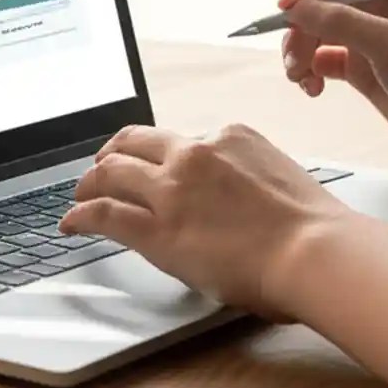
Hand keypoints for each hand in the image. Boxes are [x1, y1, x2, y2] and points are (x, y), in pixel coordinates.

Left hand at [59, 123, 346, 320]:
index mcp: (229, 136)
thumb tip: (234, 195)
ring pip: (111, 172)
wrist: (314, 251)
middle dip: (112, 154)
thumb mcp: (278, 176)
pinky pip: (104, 213)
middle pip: (134, 142)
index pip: (178, 140)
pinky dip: (81, 214)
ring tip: (79, 194)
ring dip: (89, 182)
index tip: (151, 165)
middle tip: (101, 169)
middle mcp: (194, 153)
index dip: (158, 155)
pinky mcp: (157, 227)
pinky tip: (72, 222)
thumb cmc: (312, 227)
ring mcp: (172, 188)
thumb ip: (247, 175)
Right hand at [278, 0, 387, 153]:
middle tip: (294, 61)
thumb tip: (296, 10)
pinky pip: (319, 60)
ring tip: (301, 80)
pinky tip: (313, 90)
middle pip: (318, 3)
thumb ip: (342, 22)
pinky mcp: (358, 68)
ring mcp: (366, 38)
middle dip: (299, 30)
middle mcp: (376, 8)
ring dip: (298, 53)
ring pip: (314, 33)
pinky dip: (309, 72)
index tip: (285, 9)